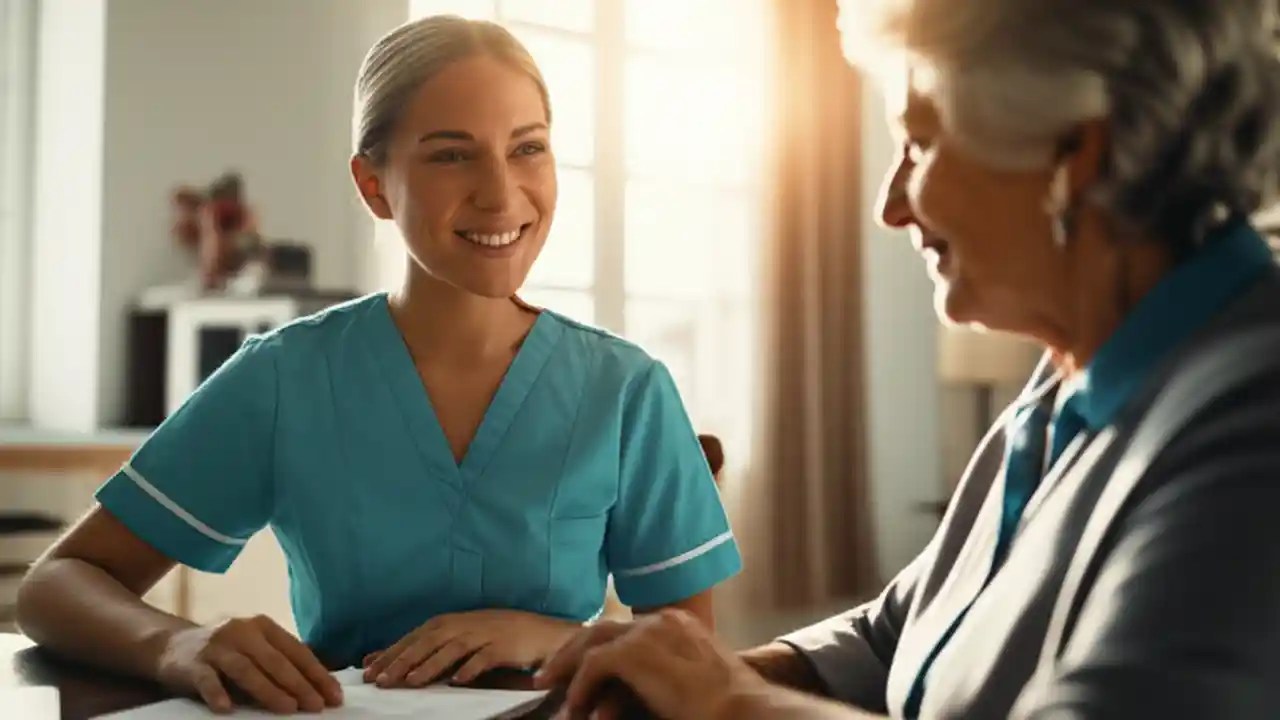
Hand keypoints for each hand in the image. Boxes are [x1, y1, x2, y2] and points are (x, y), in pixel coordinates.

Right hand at [155, 615, 342, 714]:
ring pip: (247, 669)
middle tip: (317, 706)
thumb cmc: (226, 654)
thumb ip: (279, 664)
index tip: (335, 695)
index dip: (317, 674)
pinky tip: (227, 708)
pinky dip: (217, 693)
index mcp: (263, 626)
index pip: (297, 651)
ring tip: (288, 708)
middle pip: (276, 660)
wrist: (171, 647)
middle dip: (300, 684)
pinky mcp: (193, 663)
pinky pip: (207, 680)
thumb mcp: (255, 650)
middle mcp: (242, 631)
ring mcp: (217, 646)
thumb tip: (317, 689)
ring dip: (269, 690)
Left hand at [362, 609, 579, 687]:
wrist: (542, 633)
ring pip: (452, 649)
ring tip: (411, 682)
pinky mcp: (505, 647)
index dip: (391, 653)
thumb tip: (378, 659)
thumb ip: (423, 649)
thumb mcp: (457, 638)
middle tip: (382, 680)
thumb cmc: (495, 636)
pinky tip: (458, 681)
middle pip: (428, 642)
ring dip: (431, 665)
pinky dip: (471, 668)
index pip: (414, 637)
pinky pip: (485, 658)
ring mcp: (485, 634)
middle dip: (403, 660)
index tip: (368, 672)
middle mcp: (464, 625)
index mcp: (450, 622)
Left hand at [535, 610, 769, 719]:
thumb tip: (636, 689)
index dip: (597, 646)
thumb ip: (668, 673)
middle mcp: (661, 620)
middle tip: (548, 671)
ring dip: (567, 664)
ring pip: (591, 641)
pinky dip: (580, 686)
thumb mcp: (695, 679)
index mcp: (677, 623)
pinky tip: (575, 706)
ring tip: (547, 684)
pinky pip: (594, 666)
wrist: (743, 709)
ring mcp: (647, 633)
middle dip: (572, 650)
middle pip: (603, 628)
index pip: (625, 628)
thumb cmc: (729, 705)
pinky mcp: (636, 653)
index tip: (578, 664)